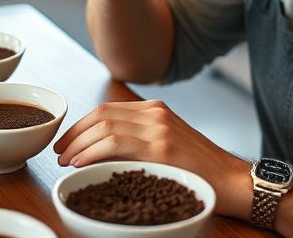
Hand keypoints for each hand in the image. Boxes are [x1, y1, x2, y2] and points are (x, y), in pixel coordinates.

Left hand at [57, 100, 240, 178]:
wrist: (234, 182)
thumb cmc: (201, 172)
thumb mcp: (167, 145)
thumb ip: (139, 140)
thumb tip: (99, 151)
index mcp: (155, 109)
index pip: (107, 110)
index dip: (80, 125)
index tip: (66, 143)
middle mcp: (156, 113)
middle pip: (101, 115)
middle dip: (73, 134)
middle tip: (58, 153)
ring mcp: (158, 128)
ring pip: (103, 127)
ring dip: (77, 145)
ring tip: (65, 161)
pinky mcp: (161, 147)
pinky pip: (114, 143)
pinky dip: (90, 152)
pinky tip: (79, 163)